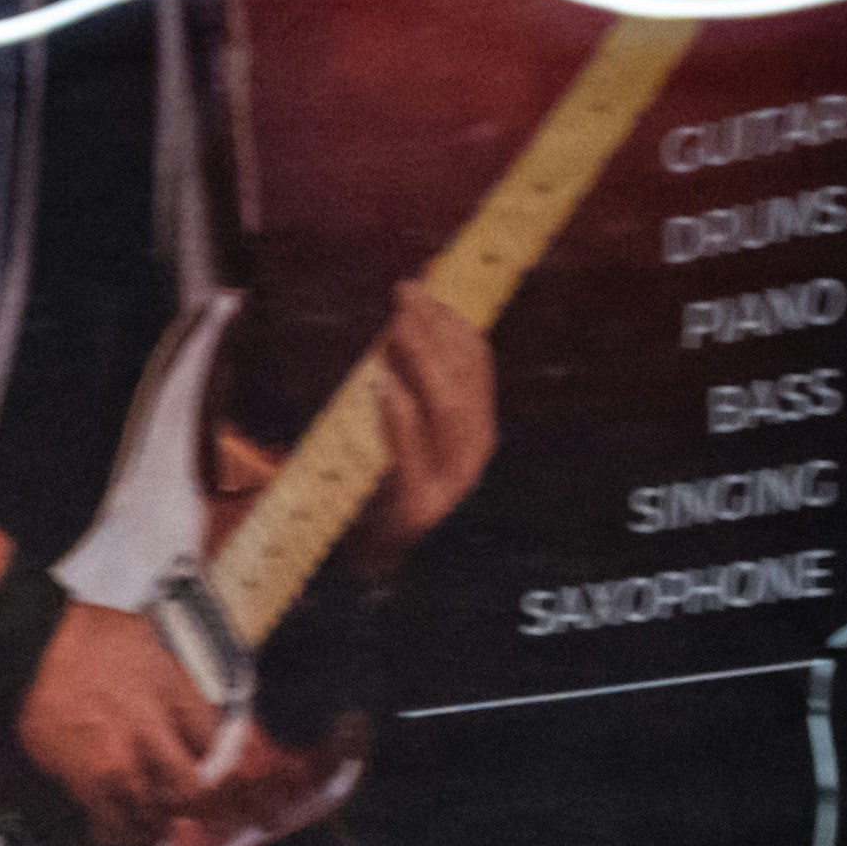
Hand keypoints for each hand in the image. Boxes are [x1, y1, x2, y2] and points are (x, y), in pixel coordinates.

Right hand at [10, 599, 232, 845]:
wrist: (33, 648)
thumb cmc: (86, 637)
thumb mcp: (149, 642)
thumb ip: (171, 681)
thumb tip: (182, 704)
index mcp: (175, 694)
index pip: (212, 742)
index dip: (208, 758)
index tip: (197, 763)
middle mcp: (153, 732)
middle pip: (189, 787)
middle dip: (185, 799)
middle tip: (175, 802)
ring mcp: (120, 760)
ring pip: (153, 812)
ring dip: (152, 820)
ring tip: (147, 822)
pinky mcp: (85, 780)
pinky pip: (110, 820)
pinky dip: (115, 829)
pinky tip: (113, 825)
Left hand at [355, 279, 498, 561]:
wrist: (370, 566)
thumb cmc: (377, 490)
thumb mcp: (397, 430)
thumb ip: (407, 384)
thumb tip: (403, 317)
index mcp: (476, 429)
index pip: (476, 361)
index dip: (453, 317)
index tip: (431, 278)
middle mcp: (473, 453)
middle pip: (466, 378)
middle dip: (437, 329)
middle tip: (407, 292)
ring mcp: (450, 484)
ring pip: (448, 409)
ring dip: (421, 361)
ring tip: (396, 325)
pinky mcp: (417, 509)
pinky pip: (411, 455)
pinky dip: (399, 416)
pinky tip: (383, 384)